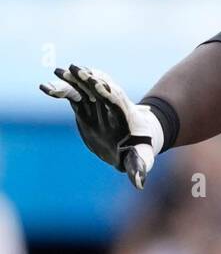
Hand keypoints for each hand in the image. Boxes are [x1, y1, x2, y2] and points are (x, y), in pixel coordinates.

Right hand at [39, 64, 161, 189]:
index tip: (100, 85)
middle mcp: (111, 105)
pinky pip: (72, 96)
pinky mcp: (84, 106)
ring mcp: (96, 103)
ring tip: (57, 73)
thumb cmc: (140, 147)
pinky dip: (61, 91)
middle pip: (100, 88)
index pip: (118, 100)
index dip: (109, 92)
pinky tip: (46, 88)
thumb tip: (139, 184)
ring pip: (84, 89)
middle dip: (89, 79)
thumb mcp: (141, 156)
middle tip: (76, 69)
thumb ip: (139, 166)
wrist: (135, 137)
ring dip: (72, 81)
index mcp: (126, 114)